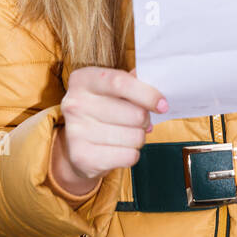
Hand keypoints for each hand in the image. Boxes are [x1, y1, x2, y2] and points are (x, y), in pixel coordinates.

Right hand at [50, 66, 167, 196]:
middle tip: (139, 121)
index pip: (120, 83)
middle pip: (135, 114)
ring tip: (125, 135)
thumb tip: (158, 92)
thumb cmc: (101, 110)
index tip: (163, 105)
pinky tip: (118, 148)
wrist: (73, 145)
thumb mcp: (111, 89)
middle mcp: (75, 104)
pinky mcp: (82, 157)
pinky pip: (129, 156)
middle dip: (145, 120)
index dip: (147, 94)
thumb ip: (133, 83)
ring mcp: (76, 131)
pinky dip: (131, 154)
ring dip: (138, 138)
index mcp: (83, 80)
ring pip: (135, 137)